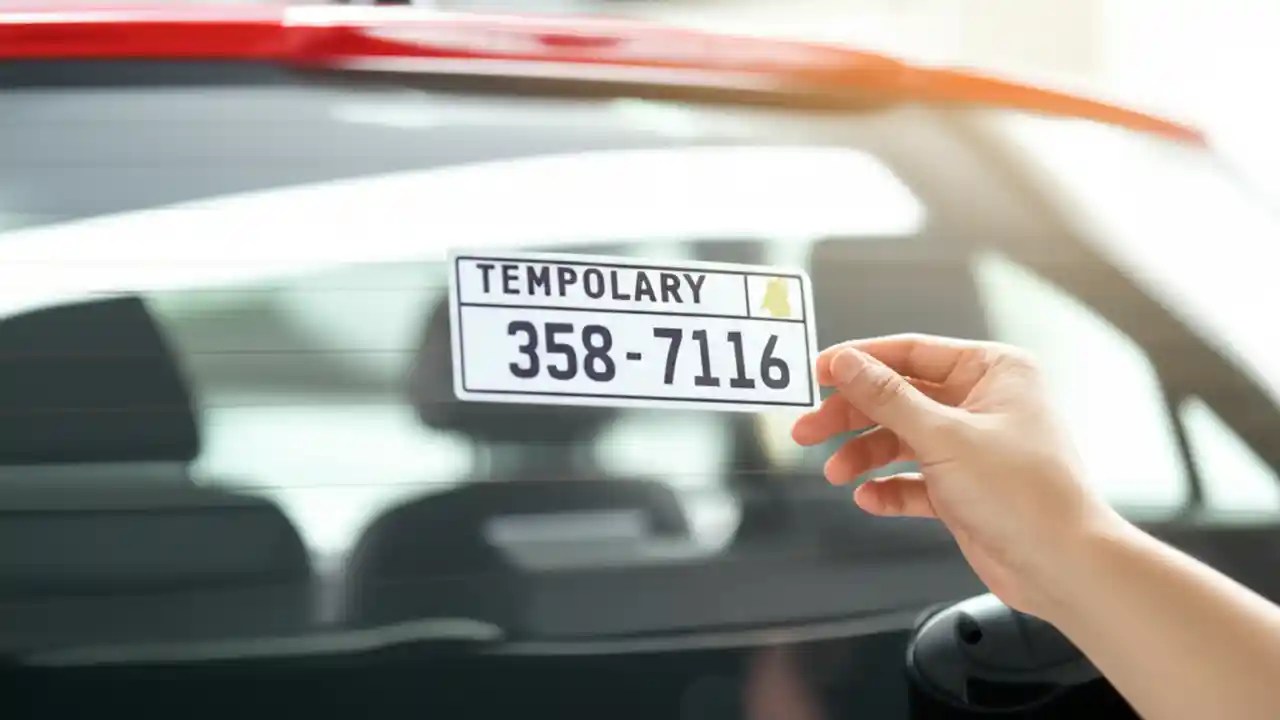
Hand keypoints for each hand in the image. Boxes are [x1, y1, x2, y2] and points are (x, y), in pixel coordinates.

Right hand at [791, 334, 1128, 616]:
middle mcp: (984, 403)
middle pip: (899, 397)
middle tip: (809, 429)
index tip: (818, 373)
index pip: (911, 353)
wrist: (1063, 566)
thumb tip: (847, 364)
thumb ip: (887, 398)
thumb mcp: (944, 437)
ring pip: (902, 439)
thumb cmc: (1026, 496)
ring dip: (865, 455)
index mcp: (993, 372)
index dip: (860, 362)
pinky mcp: (965, 487)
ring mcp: (974, 446)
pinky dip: (889, 488)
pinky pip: (914, 480)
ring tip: (836, 471)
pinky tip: (868, 497)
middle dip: (852, 416)